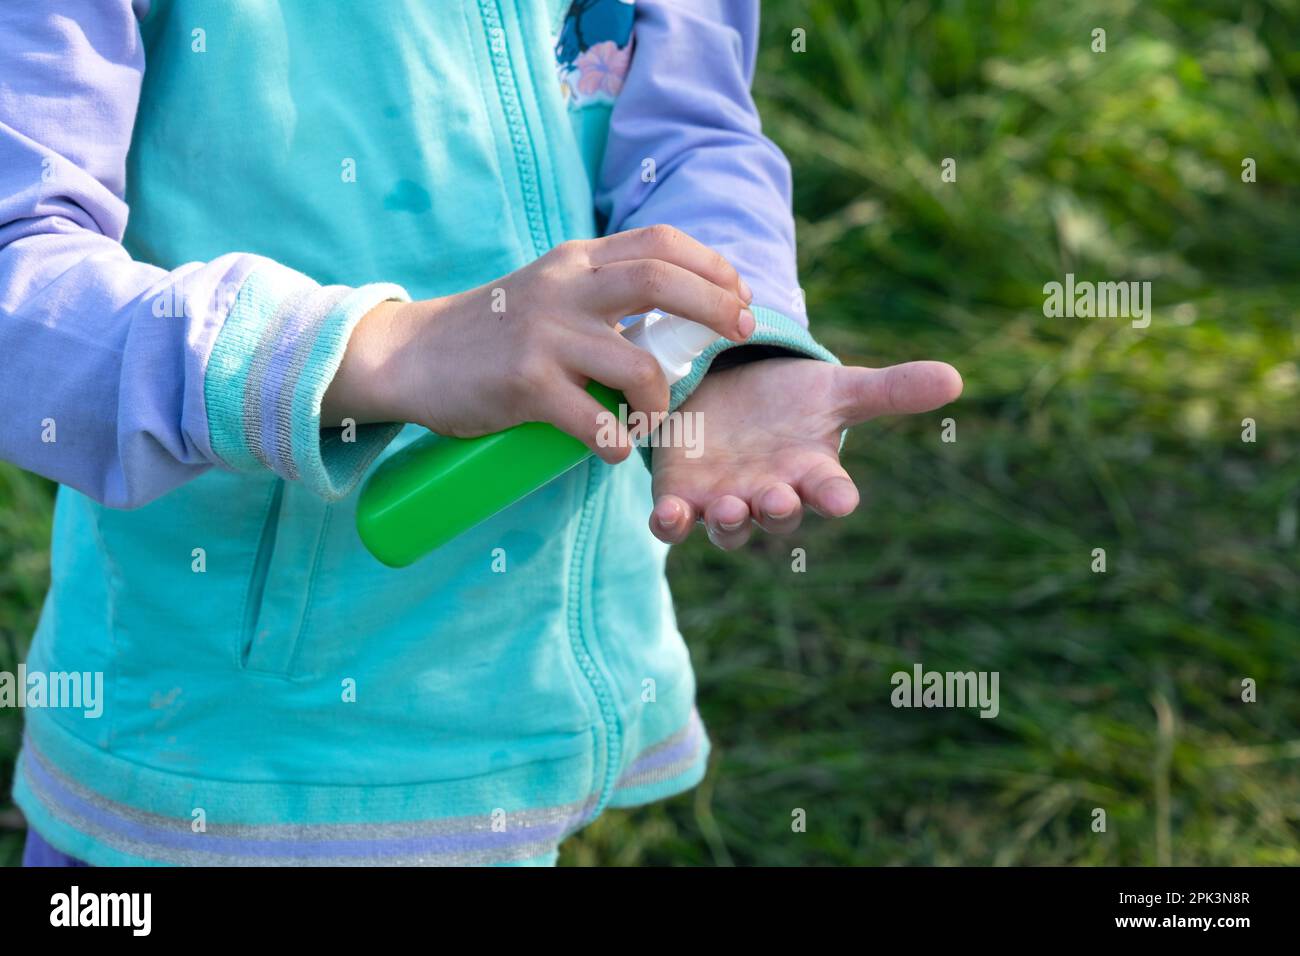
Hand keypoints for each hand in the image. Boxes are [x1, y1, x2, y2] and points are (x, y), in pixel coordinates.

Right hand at [323, 226, 752, 461]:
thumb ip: (603, 295)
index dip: (713, 268)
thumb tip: (679, 322)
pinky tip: (612, 451)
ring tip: (646, 422)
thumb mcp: (550, 293)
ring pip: (639, 367)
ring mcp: (544, 335)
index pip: (662, 243)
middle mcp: (564, 287)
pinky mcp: (524, 383)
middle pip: (663, 281)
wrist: (411, 355)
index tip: (738, 298)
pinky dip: (616, 445)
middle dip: (717, 308)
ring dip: (659, 404)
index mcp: (576, 261)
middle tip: (739, 335)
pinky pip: (595, 423)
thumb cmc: (493, 333)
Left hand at [648, 356, 962, 548]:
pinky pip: (674, 524)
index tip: (843, 498)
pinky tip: (668, 515)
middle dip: (777, 510)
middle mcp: (769, 494)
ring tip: (726, 508)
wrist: (724, 393)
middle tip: (777, 500)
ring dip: (728, 523)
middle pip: (778, 516)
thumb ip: (890, 390)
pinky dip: (671, 525)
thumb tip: (956, 377)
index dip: (834, 497)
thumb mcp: (836, 388)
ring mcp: (723, 500)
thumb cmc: (787, 400)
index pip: (829, 493)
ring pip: (728, 528)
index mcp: (810, 473)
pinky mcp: (680, 496)